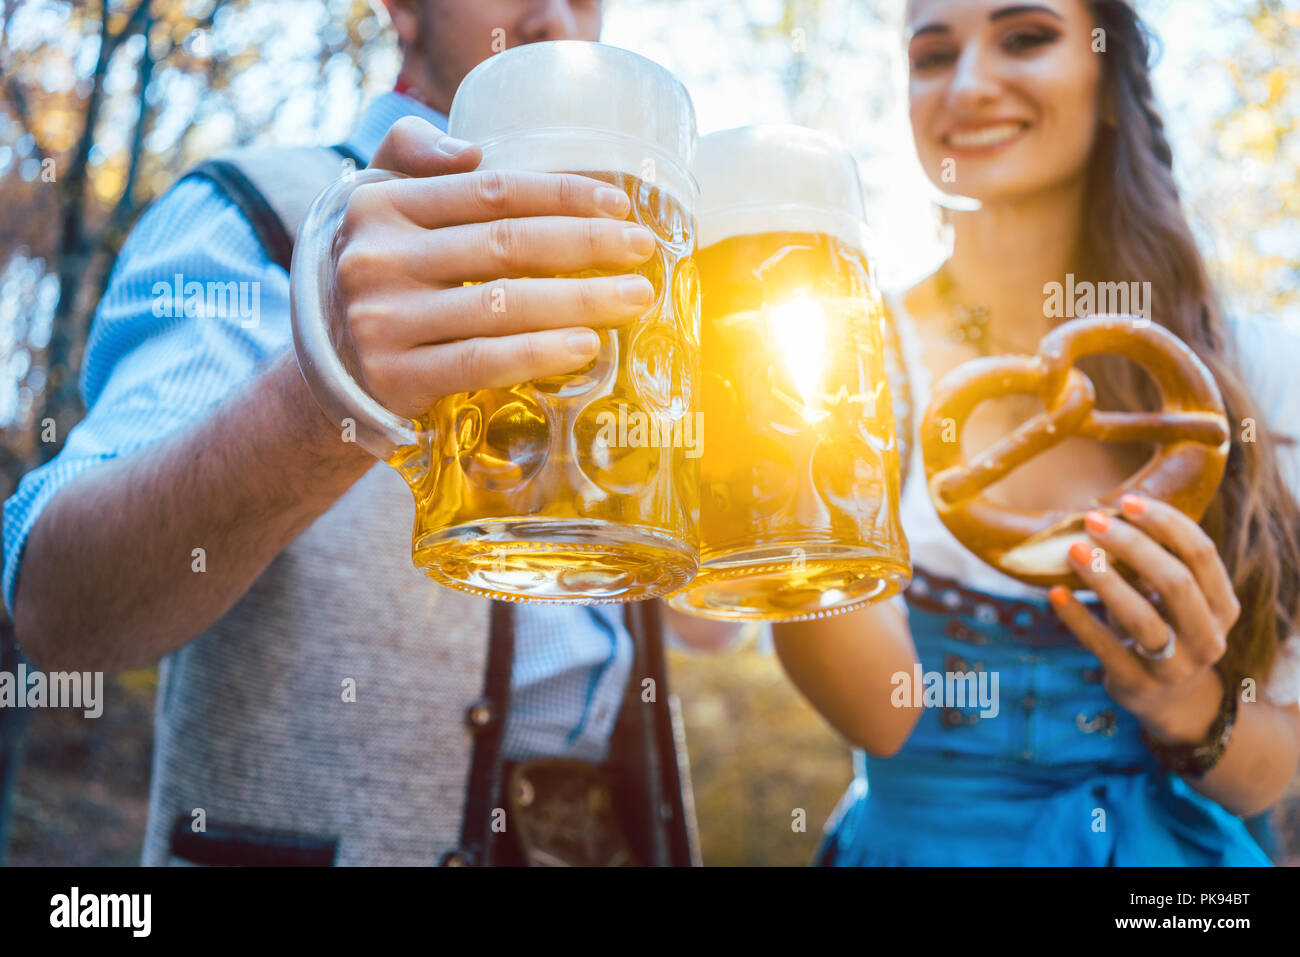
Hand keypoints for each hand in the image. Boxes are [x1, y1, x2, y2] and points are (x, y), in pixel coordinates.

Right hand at [333, 116, 656, 418]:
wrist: (328, 367)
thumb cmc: (377, 275)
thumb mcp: (375, 204)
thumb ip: (411, 155)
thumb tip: (471, 154)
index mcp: (380, 205)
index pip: (491, 192)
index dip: (563, 195)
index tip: (620, 204)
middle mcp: (376, 259)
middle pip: (506, 244)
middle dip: (587, 245)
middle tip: (643, 250)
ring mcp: (383, 321)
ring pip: (503, 305)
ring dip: (581, 300)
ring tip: (635, 299)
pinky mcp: (394, 378)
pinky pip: (482, 361)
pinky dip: (539, 353)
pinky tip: (587, 347)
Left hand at [1048, 493, 1240, 746]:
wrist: (1171, 701)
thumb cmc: (1166, 628)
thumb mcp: (1172, 600)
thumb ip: (1155, 564)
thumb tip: (1109, 516)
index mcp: (1222, 606)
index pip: (1202, 554)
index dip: (1167, 523)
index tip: (1128, 501)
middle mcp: (1207, 637)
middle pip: (1176, 582)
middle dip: (1134, 546)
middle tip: (1093, 521)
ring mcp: (1175, 666)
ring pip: (1142, 618)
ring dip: (1105, 580)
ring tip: (1073, 550)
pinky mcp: (1136, 683)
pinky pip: (1104, 647)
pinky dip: (1078, 618)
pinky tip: (1055, 593)